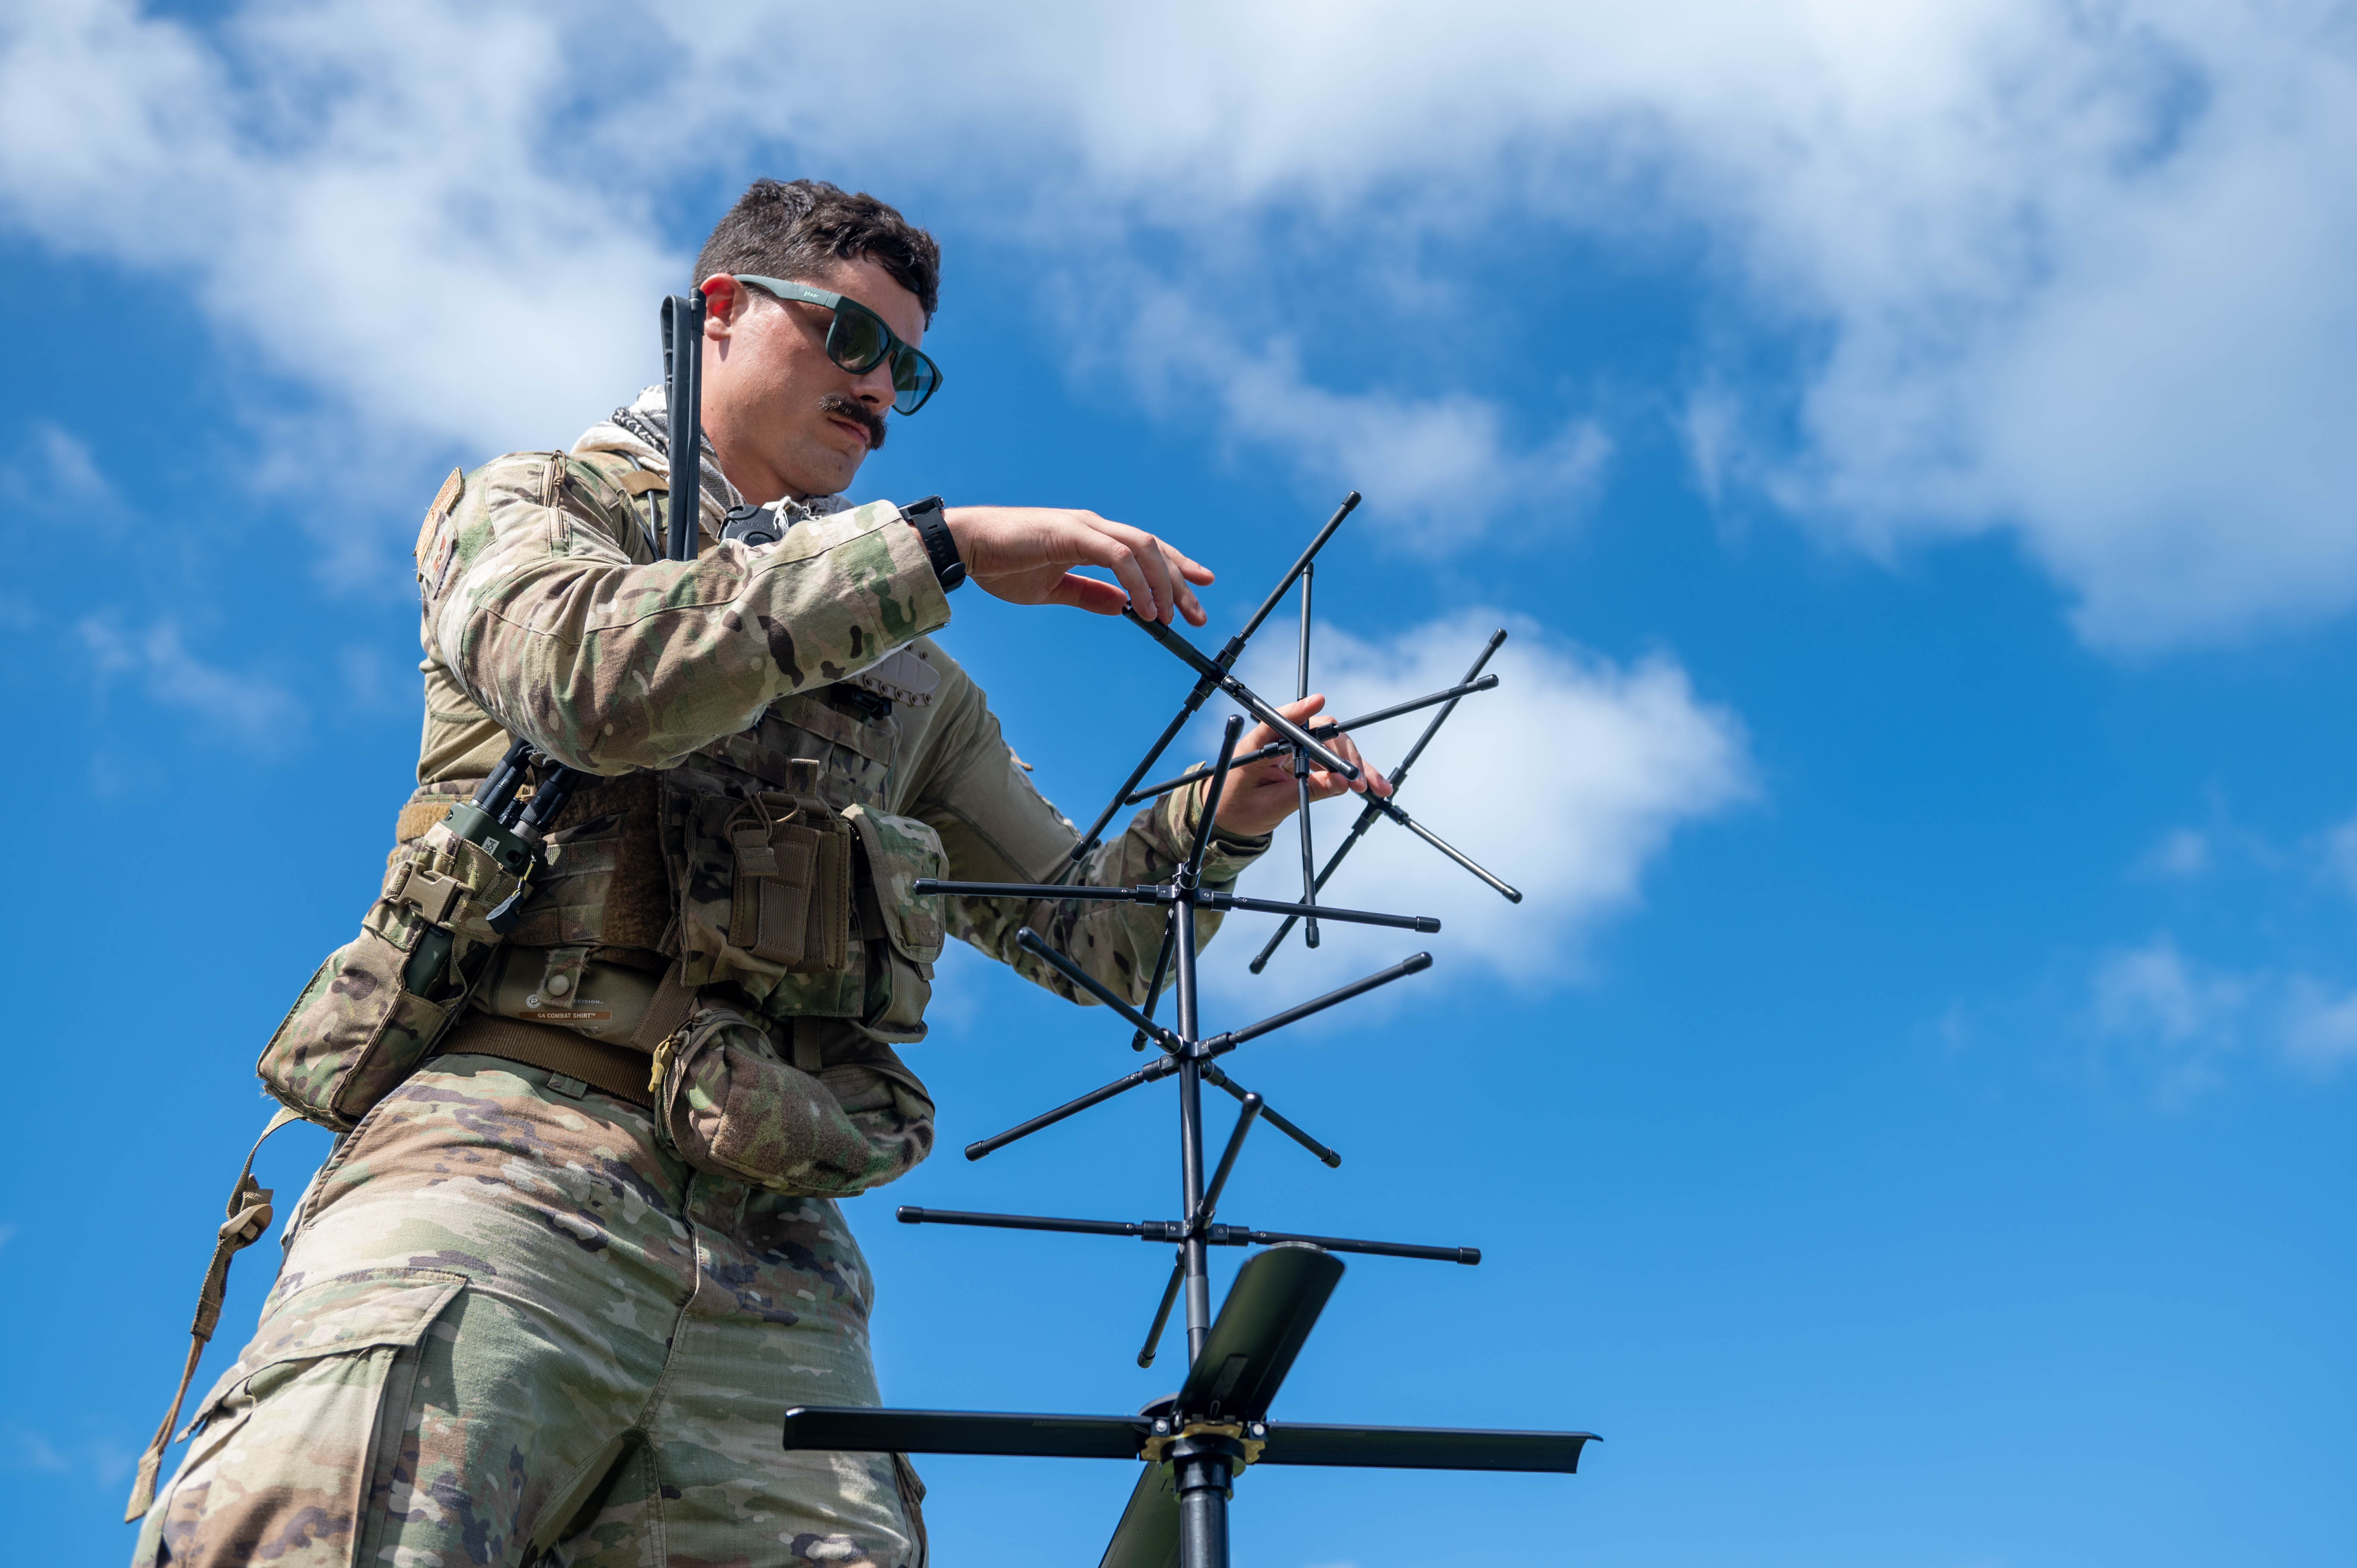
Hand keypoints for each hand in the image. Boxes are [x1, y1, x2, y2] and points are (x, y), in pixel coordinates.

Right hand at [939, 506, 1213, 624]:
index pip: (1144, 551)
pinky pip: (1116, 556)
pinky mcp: (1071, 533)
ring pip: (1141, 548)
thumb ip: (1089, 595)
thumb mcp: (1053, 589)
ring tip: (1171, 616)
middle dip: (1181, 581)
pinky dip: (1135, 581)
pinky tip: (1144, 607)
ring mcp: (1084, 527)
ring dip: (1163, 583)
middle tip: (1198, 615)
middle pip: (1152, 548)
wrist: (965, 547)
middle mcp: (1094, 527)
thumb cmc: (1001, 564)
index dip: (1175, 567)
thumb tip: (1123, 607)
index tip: (1199, 589)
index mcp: (1092, 538)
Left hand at [1206, 696, 1391, 839]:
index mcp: (1258, 745)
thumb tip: (1342, 783)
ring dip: (1357, 765)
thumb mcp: (1272, 806)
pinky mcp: (1306, 758)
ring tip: (1377, 787)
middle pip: (1319, 732)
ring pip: (1333, 745)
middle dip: (1345, 754)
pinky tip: (1373, 786)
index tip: (1318, 700)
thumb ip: (1306, 791)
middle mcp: (1279, 740)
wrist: (1231, 819)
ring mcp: (1295, 747)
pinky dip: (1352, 774)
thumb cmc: (1239, 810)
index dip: (1299, 710)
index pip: (1279, 722)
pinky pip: (1333, 761)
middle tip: (1360, 780)